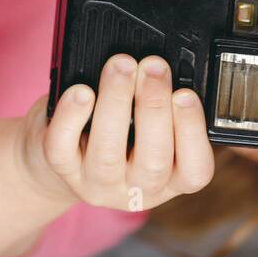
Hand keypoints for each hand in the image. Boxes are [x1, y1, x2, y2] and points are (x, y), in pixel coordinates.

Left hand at [18, 54, 215, 211]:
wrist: (62, 159)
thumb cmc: (120, 132)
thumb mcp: (150, 125)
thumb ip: (164, 106)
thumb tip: (164, 68)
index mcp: (172, 179)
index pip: (195, 171)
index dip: (192, 132)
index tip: (185, 94)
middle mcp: (137, 189)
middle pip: (153, 162)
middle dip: (154, 106)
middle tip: (153, 66)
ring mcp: (98, 184)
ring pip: (108, 153)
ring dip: (116, 102)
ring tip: (121, 66)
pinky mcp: (63, 172)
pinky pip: (63, 149)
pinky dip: (71, 116)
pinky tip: (81, 91)